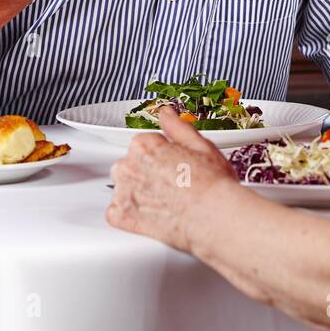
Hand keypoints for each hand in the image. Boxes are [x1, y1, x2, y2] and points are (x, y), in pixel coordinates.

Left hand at [106, 106, 239, 252]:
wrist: (216, 216)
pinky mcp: (123, 217)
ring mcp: (123, 193)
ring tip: (162, 200)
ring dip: (135, 193)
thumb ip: (176, 127)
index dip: (159, 156)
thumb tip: (166, 113)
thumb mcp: (199, 145)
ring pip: (121, 189)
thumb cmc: (212, 184)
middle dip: (145, 173)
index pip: (142, 145)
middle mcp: (128, 166)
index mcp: (143, 145)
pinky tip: (147, 215)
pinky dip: (127, 215)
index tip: (170, 165)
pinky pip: (114, 213)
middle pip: (129, 165)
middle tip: (169, 184)